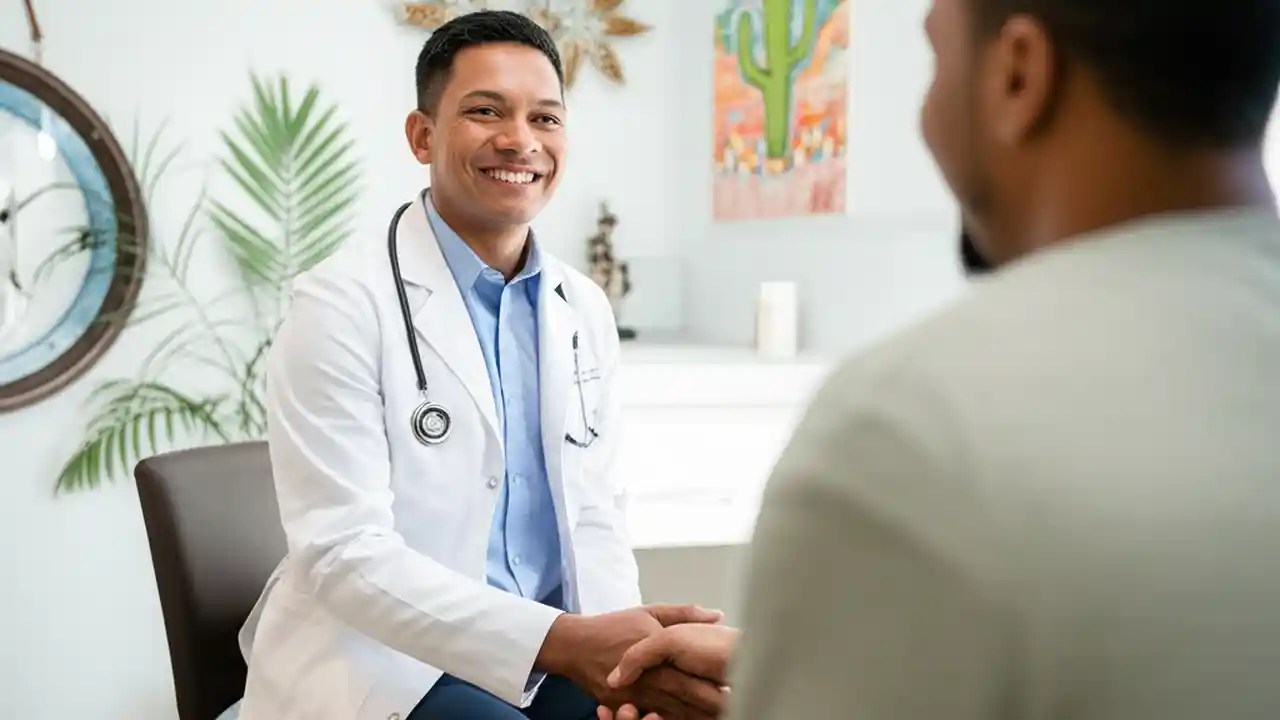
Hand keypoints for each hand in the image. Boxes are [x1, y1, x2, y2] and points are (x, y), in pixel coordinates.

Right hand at [536, 605, 725, 719]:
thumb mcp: (648, 612)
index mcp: (660, 656)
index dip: (716, 686)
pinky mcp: (623, 706)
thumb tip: (716, 614)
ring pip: (671, 715)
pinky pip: (649, 718)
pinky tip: (684, 719)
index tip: (738, 687)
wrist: (574, 645)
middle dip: (710, 706)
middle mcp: (650, 680)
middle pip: (687, 701)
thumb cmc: (612, 626)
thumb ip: (683, 614)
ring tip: (714, 715)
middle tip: (733, 707)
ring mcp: (636, 697)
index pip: (695, 678)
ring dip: (692, 716)